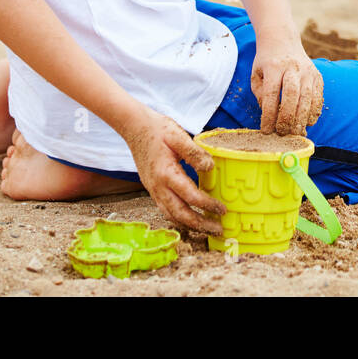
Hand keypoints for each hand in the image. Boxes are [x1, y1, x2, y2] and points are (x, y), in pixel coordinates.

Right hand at [121, 108, 226, 235]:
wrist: (134, 127)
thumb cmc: (157, 129)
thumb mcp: (178, 136)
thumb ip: (194, 153)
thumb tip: (210, 167)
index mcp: (166, 173)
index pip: (190, 196)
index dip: (207, 205)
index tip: (223, 210)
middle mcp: (158, 186)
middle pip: (180, 214)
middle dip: (200, 225)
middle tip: (218, 231)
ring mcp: (153, 189)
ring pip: (171, 215)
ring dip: (190, 225)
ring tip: (207, 229)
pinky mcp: (151, 189)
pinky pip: (165, 209)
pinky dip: (179, 218)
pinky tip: (190, 219)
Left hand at [250, 44, 324, 134]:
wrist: (282, 40)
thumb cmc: (267, 61)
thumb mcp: (256, 74)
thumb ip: (260, 94)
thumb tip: (270, 115)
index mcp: (274, 66)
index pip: (271, 94)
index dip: (269, 115)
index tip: (266, 130)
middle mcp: (293, 68)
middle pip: (292, 95)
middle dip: (287, 118)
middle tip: (282, 133)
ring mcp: (308, 71)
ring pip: (307, 98)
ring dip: (302, 118)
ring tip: (296, 133)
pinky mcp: (317, 76)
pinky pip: (318, 96)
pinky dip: (314, 112)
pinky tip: (308, 122)